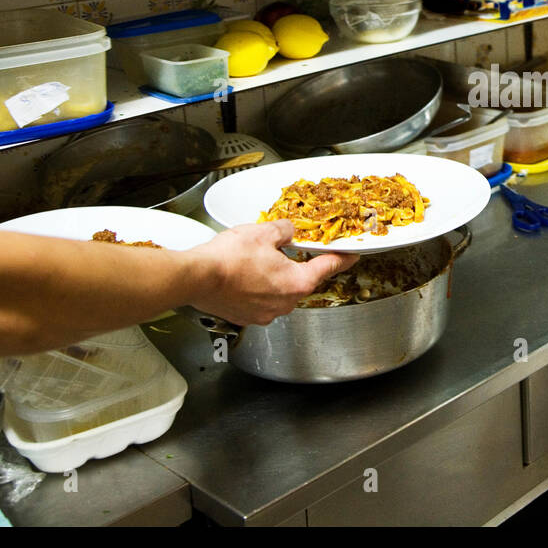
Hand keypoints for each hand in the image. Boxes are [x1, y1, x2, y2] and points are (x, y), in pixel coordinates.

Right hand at [188, 220, 357, 325]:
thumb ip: (285, 231)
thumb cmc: (228, 259)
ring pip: (279, 292)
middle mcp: (284, 304)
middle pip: (301, 281)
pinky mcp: (246, 317)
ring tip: (257, 261)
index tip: (351, 256)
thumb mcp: (264, 232)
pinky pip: (260, 300)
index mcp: (296, 283)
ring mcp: (264, 313)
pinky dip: (257, 288)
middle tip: (286, 250)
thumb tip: (288, 232)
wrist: (196, 277)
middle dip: (296, 265)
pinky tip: (245, 274)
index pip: (328, 268)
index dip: (342, 259)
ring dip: (274, 277)